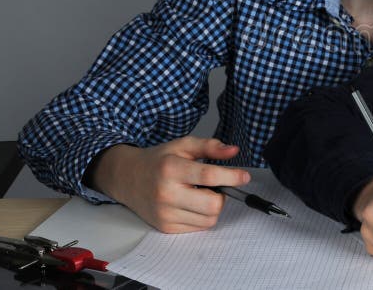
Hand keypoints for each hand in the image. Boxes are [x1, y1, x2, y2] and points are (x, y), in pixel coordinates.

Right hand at [87, 136, 250, 232]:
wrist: (127, 178)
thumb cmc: (158, 161)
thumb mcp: (183, 145)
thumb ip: (210, 146)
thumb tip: (233, 151)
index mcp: (171, 169)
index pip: (208, 176)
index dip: (231, 176)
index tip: (244, 176)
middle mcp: (166, 193)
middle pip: (213, 205)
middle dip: (222, 195)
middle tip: (215, 186)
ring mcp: (165, 213)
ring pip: (209, 219)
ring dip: (212, 206)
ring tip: (199, 193)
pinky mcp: (166, 227)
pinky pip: (198, 227)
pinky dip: (202, 216)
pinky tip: (191, 203)